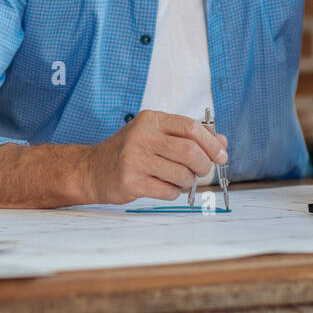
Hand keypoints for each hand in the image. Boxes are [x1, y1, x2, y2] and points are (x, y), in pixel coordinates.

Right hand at [84, 110, 227, 204]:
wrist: (91, 169)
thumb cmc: (128, 151)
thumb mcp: (156, 135)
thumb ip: (187, 137)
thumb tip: (221, 143)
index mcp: (151, 120)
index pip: (191, 127)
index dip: (211, 143)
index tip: (221, 155)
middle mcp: (142, 136)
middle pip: (190, 152)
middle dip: (203, 165)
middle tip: (202, 171)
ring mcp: (135, 159)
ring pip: (181, 174)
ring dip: (188, 182)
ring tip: (180, 180)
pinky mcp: (131, 181)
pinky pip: (168, 191)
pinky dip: (174, 193)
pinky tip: (164, 187)